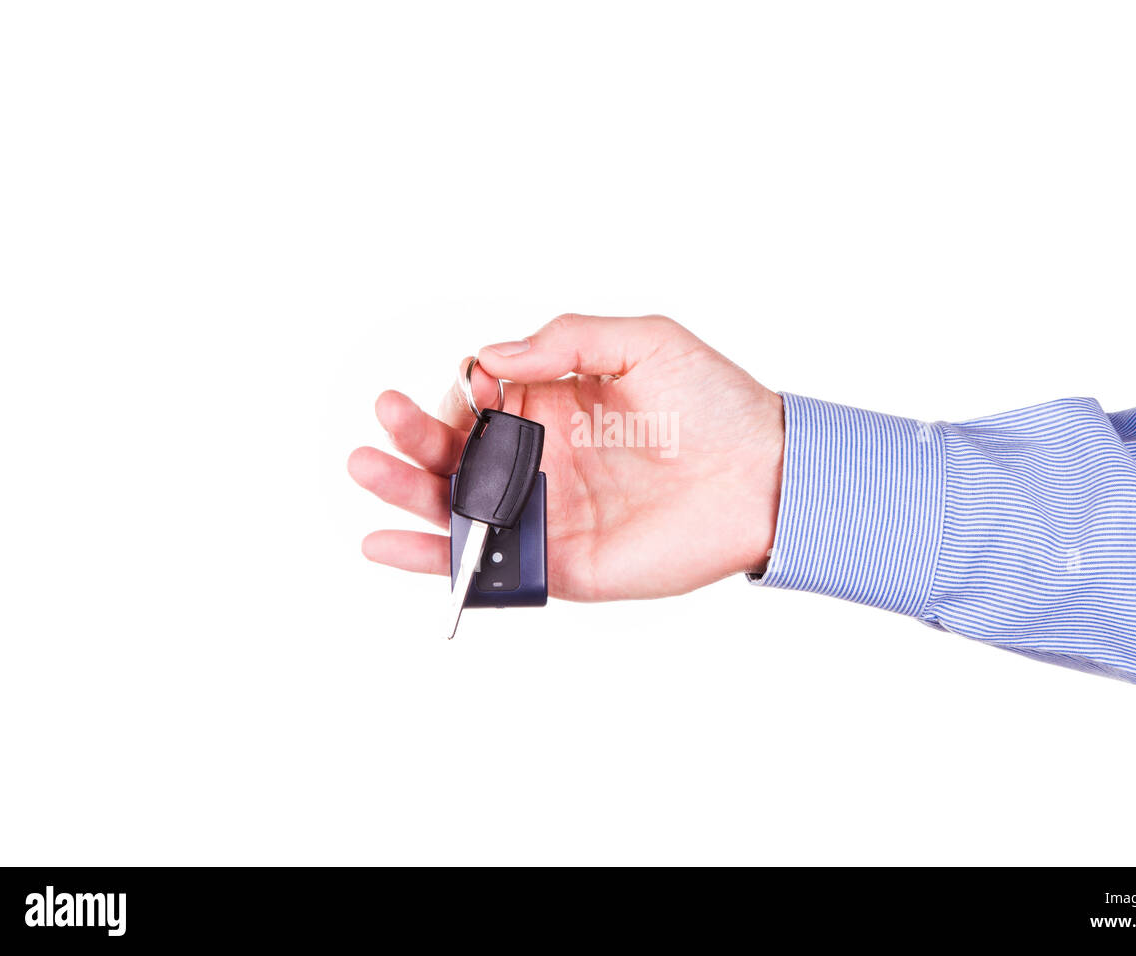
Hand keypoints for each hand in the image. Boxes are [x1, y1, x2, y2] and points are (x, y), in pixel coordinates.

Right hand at [348, 314, 783, 600]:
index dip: (459, 393)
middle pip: (455, 452)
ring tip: (368, 468)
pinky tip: (384, 543)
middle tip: (386, 421)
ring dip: (406, 491)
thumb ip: (565, 341)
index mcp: (554, 404)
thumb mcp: (644, 341)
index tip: (471, 389)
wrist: (767, 475)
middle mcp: (543, 459)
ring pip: (458, 506)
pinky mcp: (561, 563)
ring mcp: (548, 512)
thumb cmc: (714, 403)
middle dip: (413, 436)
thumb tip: (489, 360)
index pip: (479, 398)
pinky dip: (434, 561)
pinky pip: (490, 564)